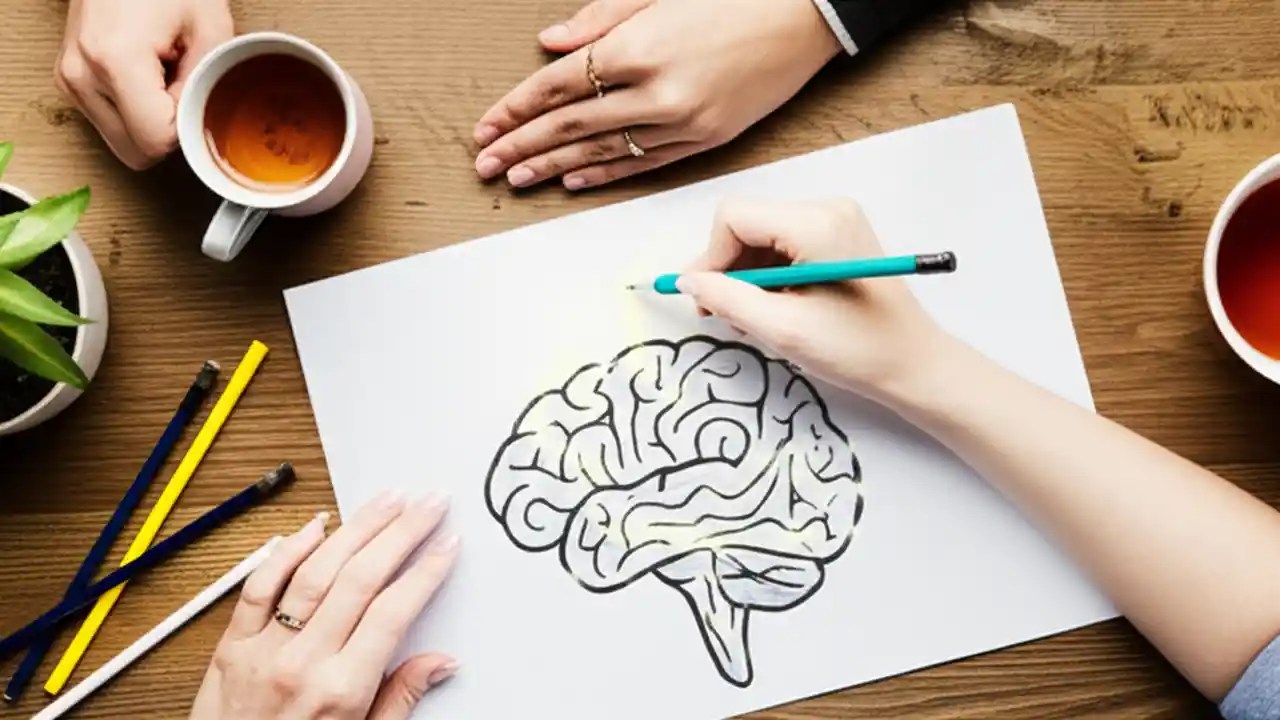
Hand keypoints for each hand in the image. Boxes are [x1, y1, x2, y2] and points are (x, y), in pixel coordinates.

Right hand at [55, 0, 233, 169]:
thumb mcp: (210, 28)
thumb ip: (209, 85)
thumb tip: (202, 126)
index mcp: (115, 61)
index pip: (156, 141)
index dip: (185, 129)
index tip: (196, 97)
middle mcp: (82, 76)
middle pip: (136, 152)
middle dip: (169, 132)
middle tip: (182, 87)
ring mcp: (71, 81)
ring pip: (123, 145)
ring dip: (151, 124)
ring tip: (163, 77)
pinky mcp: (70, 82)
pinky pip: (112, 125)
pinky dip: (135, 114)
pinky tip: (146, 79)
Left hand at [190, 493, 459, 719]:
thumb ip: (400, 698)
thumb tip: (442, 662)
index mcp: (341, 691)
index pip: (393, 613)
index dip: (426, 572)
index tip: (447, 545)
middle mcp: (302, 664)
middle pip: (361, 579)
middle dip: (402, 533)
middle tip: (428, 503)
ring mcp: (263, 650)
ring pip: (316, 571)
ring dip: (356, 528)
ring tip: (386, 500)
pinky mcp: (232, 646)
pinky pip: (260, 585)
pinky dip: (287, 550)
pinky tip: (315, 525)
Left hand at [473, 0, 840, 190]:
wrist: (804, 16)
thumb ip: (599, 19)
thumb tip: (549, 44)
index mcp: (638, 46)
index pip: (558, 85)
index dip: (516, 109)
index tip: (487, 127)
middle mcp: (657, 91)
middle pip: (570, 125)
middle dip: (522, 146)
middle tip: (486, 165)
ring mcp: (683, 121)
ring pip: (602, 151)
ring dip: (554, 167)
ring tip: (518, 180)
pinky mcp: (707, 139)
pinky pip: (643, 164)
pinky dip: (605, 174)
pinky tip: (573, 182)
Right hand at [677, 198, 947, 405]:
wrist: (915, 366)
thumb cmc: (855, 349)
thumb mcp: (781, 328)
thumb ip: (726, 298)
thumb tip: (688, 281)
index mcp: (815, 223)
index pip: (734, 218)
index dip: (711, 259)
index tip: (707, 302)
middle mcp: (827, 209)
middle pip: (748, 225)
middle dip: (729, 270)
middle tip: (724, 317)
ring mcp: (836, 221)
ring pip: (762, 237)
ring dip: (749, 278)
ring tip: (756, 320)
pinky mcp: (840, 238)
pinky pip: (785, 245)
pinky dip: (770, 277)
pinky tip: (777, 310)